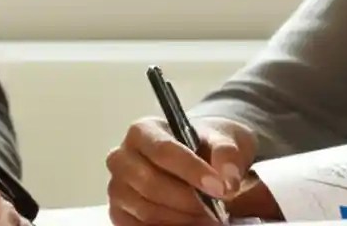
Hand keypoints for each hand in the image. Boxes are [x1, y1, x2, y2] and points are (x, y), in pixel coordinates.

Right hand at [107, 117, 256, 225]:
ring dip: (183, 218)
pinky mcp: (120, 213)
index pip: (163, 151)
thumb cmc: (207, 146)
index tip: (220, 188)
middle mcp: (122, 158)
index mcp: (143, 130)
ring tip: (210, 217)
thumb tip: (228, 182)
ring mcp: (117, 187)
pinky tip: (193, 223)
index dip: (192, 171)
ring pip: (147, 210)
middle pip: (151, 184)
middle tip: (219, 208)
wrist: (198, 159)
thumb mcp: (225, 140)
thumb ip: (227, 154)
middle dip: (189, 200)